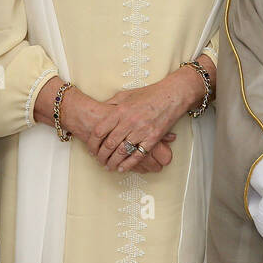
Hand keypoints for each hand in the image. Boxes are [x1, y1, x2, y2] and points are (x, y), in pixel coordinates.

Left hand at [38, 79, 175, 172]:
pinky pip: (138, 155)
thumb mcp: (126, 95)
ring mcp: (141, 131)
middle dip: (101, 156)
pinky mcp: (153, 138)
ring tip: (108, 166)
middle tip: (99, 160)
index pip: (99, 131)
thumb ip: (111, 104)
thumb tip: (99, 113)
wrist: (171, 95)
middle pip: (109, 144)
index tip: (91, 149)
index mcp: (120, 111)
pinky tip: (122, 168)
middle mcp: (129, 122)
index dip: (92, 143)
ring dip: (113, 162)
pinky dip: (128, 164)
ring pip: (122, 152)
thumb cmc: (149, 94)